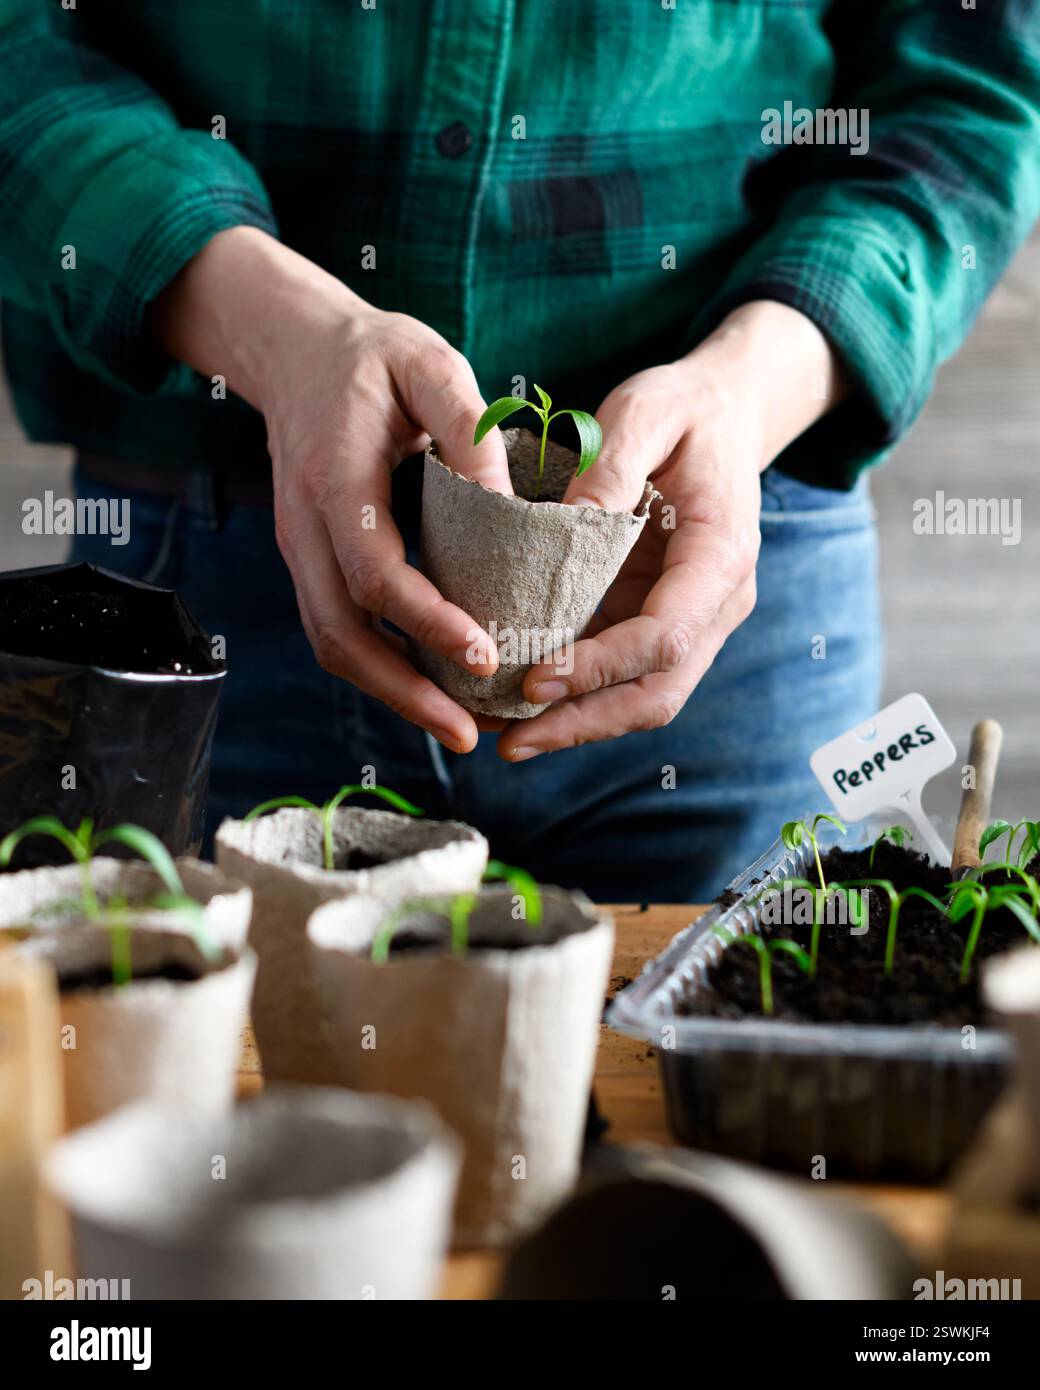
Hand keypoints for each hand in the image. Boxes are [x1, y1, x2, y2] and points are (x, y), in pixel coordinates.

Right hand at [152, 227, 510, 752]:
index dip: (427, 622)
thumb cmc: (372, 357)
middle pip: (342, 635)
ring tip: (460, 729)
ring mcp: (300, 552)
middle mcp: (305, 529)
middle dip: (406, 693)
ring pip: (334, 646)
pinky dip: (383, 670)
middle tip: (471, 733)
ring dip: (393, 695)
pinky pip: (339, 631)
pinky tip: (432, 689)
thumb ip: (468, 427)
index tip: (484, 656)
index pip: (375, 574)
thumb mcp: (429, 363)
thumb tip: (510, 508)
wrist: (295, 351)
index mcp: (336, 480)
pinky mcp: (311, 564)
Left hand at [497, 301, 847, 760]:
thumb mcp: (645, 410)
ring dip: (578, 722)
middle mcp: (716, 602)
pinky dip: (578, 695)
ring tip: (504, 736)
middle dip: (585, 723)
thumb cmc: (684, 407)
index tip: (535, 680)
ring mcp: (694, 618)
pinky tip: (520, 704)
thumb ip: (610, 466)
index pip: (664, 638)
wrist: (727, 412)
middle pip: (659, 691)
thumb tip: (561, 528)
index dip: (600, 668)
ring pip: (643, 696)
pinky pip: (625, 674)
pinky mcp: (662, 619)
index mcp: (721, 556)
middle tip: (510, 743)